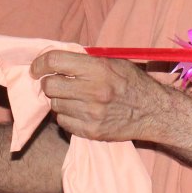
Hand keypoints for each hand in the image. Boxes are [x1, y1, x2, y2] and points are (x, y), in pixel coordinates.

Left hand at [29, 50, 180, 143]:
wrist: (154, 112)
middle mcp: (93, 91)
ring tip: (76, 98)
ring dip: (61, 100)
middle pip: (49, 86)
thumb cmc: (132, 83)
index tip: (37, 68)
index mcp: (98, 69)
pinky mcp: (91, 131)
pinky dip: (67, 116)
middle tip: (58, 83)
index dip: (40, 64)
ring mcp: (91, 114)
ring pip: (55, 105)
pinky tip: (81, 111)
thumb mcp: (113, 62)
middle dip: (49, 83)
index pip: (54, 62)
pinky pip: (63, 122)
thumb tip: (54, 60)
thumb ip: (84, 61)